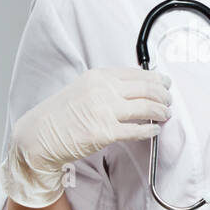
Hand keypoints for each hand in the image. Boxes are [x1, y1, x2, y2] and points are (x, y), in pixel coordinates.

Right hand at [3, 67, 171, 207]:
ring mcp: (105, 111)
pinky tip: (155, 131)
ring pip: (146, 108)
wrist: (40, 136)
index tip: (165, 83)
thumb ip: (106, 86)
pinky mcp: (105, 132)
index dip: (156, 78)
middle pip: (146, 89)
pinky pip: (137, 130)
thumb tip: (134, 89)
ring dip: (161, 111)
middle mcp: (103, 90)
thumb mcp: (82, 88)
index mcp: (98, 76)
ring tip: (166, 114)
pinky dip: (150, 131)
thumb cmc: (59, 115)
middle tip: (169, 100)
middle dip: (163, 95)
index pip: (137, 73)